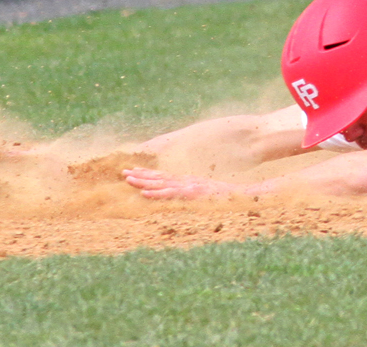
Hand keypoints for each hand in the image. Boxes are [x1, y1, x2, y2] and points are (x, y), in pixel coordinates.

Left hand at [124, 167, 248, 200]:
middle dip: (141, 175)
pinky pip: (171, 194)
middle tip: (123, 172)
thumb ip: (198, 192)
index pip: (165, 176)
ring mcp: (189, 187)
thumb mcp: (210, 193)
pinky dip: (157, 193)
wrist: (243, 195)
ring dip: (143, 182)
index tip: (135, 170)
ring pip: (161, 184)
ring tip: (128, 179)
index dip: (149, 173)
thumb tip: (189, 196)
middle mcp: (187, 182)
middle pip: (160, 177)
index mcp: (190, 182)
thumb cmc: (229, 197)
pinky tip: (145, 192)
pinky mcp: (192, 194)